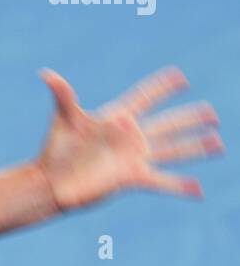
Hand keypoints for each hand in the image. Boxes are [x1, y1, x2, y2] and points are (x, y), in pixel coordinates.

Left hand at [35, 65, 222, 210]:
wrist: (52, 182)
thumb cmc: (56, 149)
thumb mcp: (64, 119)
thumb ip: (63, 95)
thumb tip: (46, 74)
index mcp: (117, 117)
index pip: (145, 97)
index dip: (161, 87)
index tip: (180, 77)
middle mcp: (131, 137)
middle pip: (168, 124)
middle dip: (191, 118)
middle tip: (213, 114)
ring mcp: (134, 158)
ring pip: (172, 150)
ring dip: (195, 147)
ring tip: (219, 144)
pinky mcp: (132, 178)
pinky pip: (162, 181)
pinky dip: (180, 186)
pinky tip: (199, 190)